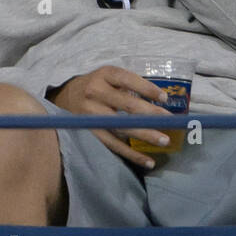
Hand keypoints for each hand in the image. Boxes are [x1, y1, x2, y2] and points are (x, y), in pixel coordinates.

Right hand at [47, 67, 171, 169]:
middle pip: (126, 104)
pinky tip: (147, 161)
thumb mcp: (108, 77)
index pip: (127, 79)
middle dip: (151, 114)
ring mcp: (90, 114)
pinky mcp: (88, 131)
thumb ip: (128, 85)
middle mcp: (94, 92)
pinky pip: (112, 144)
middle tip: (171, 122)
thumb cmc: (96, 86)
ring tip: (164, 140)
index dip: (147, 89)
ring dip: (144, 135)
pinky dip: (131, 154)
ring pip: (120, 126)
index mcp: (103, 75)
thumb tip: (161, 102)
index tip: (164, 99)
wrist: (64, 96)